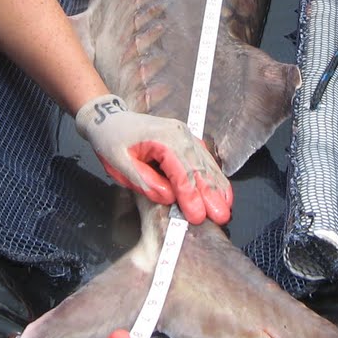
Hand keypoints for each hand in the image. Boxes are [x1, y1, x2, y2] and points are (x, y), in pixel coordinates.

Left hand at [74, 94, 231, 224]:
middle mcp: (181, 135)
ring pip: (207, 165)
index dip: (191, 197)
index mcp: (164, 139)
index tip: (198, 217)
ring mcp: (186, 136)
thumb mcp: (119, 164)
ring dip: (218, 187)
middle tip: (222, 217)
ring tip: (227, 207)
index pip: (183, 173)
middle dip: (212, 195)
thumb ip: (143, 181)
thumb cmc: (113, 140)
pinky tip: (222, 191)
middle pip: (200, 169)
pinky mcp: (187, 142)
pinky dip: (215, 176)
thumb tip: (167, 197)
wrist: (111, 120)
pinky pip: (205, 160)